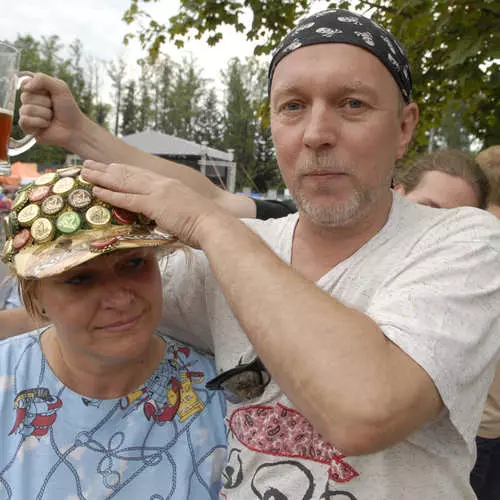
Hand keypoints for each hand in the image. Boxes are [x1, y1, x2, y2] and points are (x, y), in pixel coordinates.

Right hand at [19, 73, 85, 148]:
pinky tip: (46, 125)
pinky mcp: (28, 127)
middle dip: (44, 102)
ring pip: (26, 109)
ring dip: (44, 114)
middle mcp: (30, 101)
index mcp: (36, 90)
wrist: (75, 129)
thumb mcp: (60, 88)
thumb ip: (42, 79)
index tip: (48, 93)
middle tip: (53, 107)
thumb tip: (25, 87)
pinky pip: (24, 121)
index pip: (25, 83)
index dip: (36, 88)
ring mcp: (28, 114)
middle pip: (25, 97)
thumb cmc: (69, 109)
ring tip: (52, 117)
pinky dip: (39, 122)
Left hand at [82, 161, 228, 247]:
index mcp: (169, 184)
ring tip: (85, 173)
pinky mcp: (155, 205)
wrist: (214, 224)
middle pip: (127, 173)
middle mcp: (161, 184)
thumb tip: (165, 217)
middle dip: (106, 169)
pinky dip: (111, 195)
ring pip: (123, 182)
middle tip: (88, 164)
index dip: (121, 170)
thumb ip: (172, 210)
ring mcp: (157, 193)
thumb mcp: (185, 211)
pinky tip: (97, 191)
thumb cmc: (204, 223)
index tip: (107, 167)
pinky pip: (128, 199)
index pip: (140, 174)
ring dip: (102, 177)